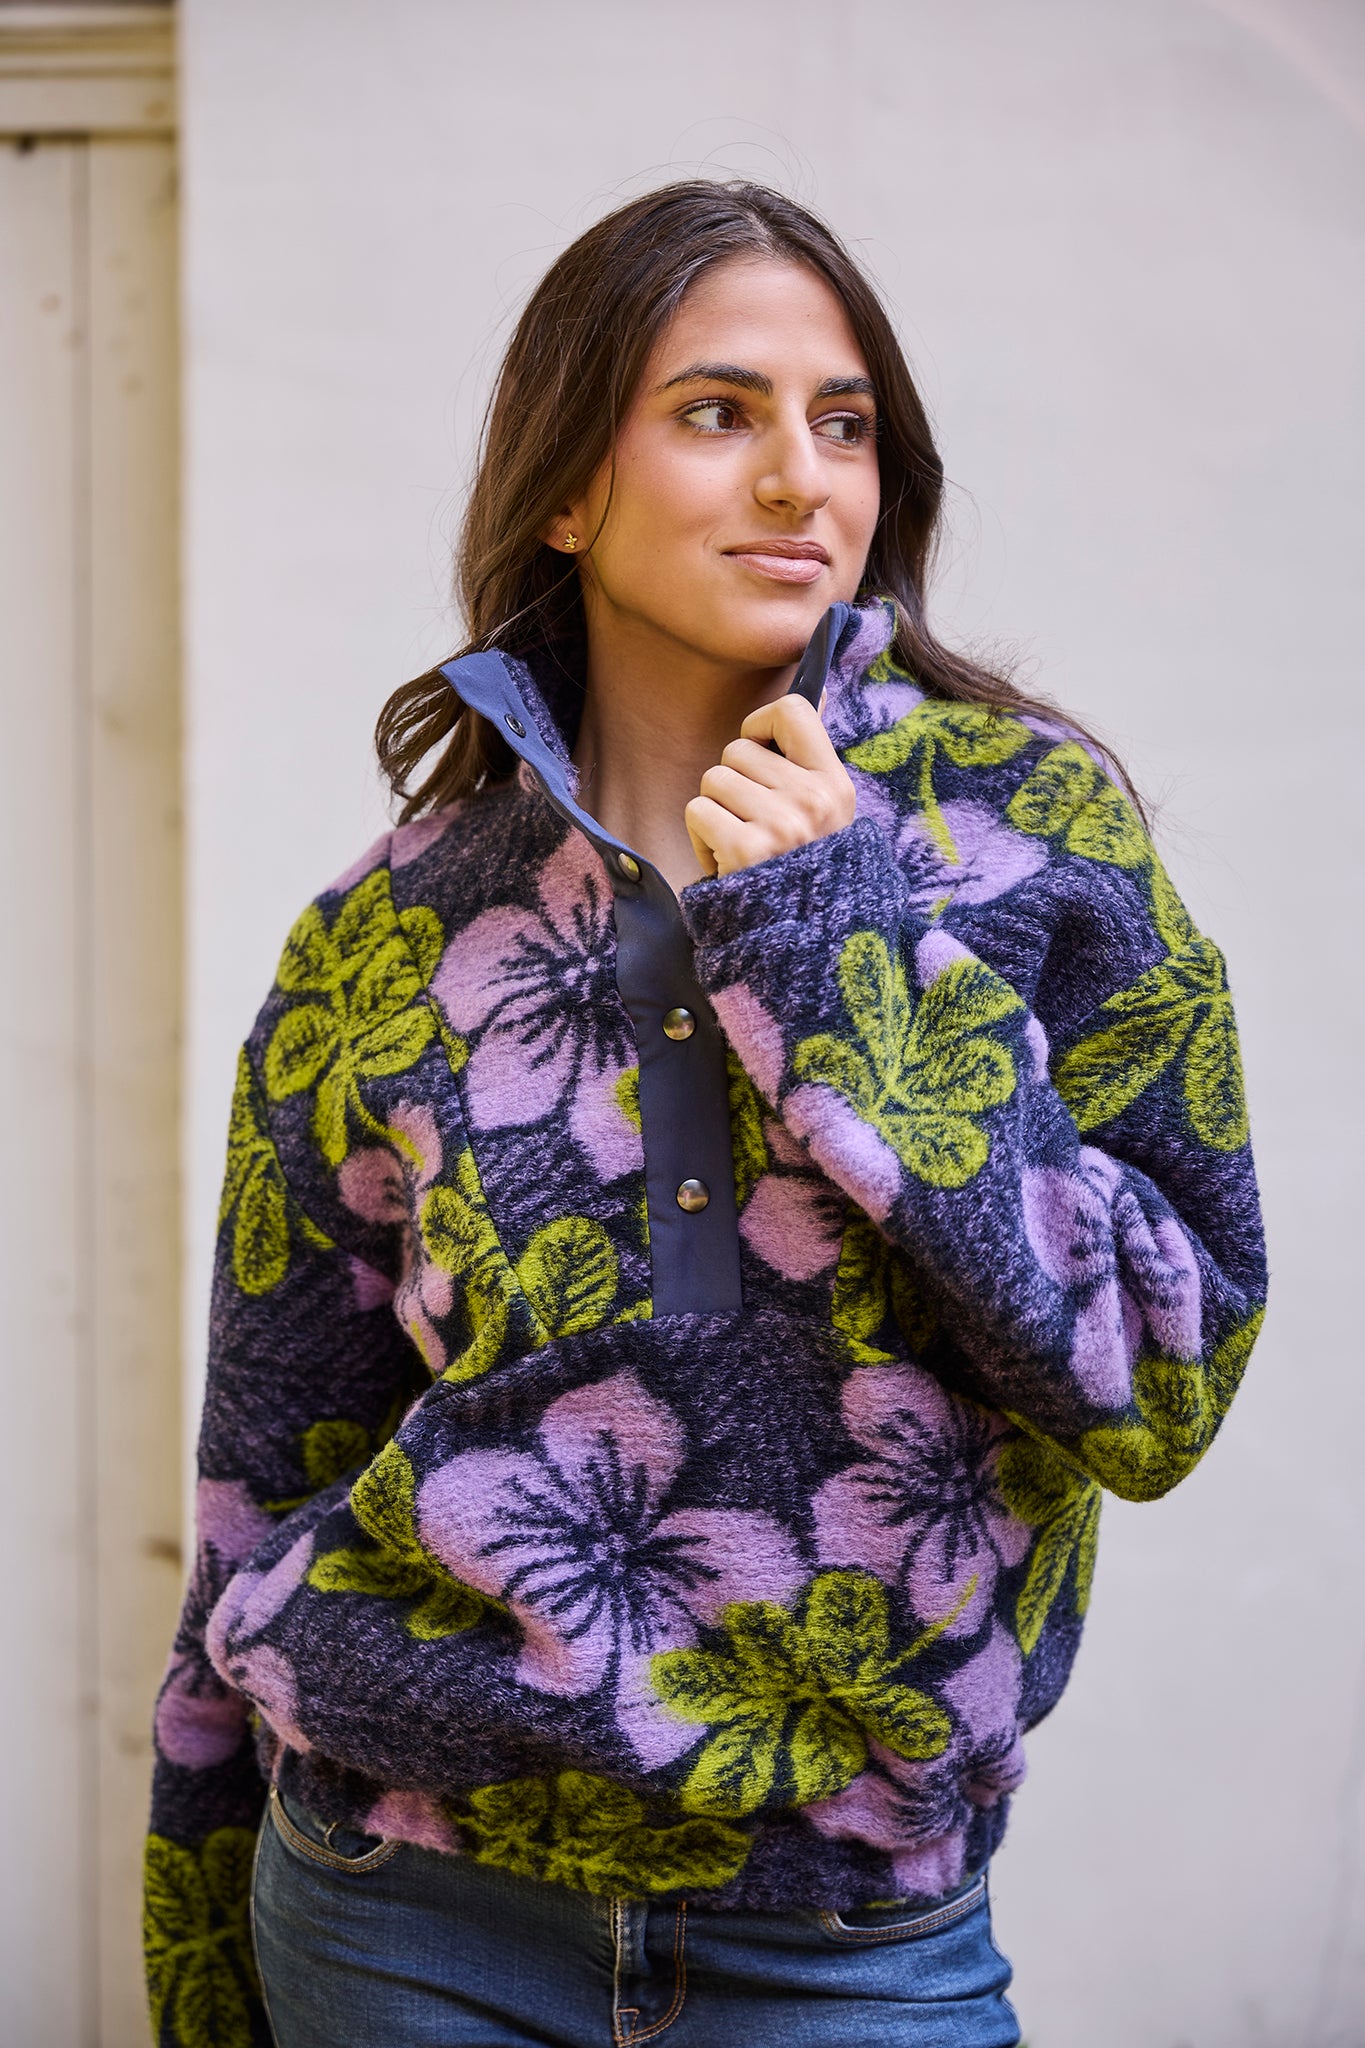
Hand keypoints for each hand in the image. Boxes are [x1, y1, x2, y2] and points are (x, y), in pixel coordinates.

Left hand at [684, 691, 855, 877]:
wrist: (801, 943)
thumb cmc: (801, 867)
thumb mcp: (825, 812)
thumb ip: (810, 758)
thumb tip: (812, 692)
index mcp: (835, 785)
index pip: (794, 710)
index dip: (762, 724)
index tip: (762, 751)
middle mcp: (812, 801)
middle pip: (737, 750)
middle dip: (733, 784)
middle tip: (753, 824)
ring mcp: (779, 825)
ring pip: (713, 780)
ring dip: (715, 812)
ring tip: (741, 845)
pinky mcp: (743, 849)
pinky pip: (697, 811)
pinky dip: (701, 838)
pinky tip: (727, 863)